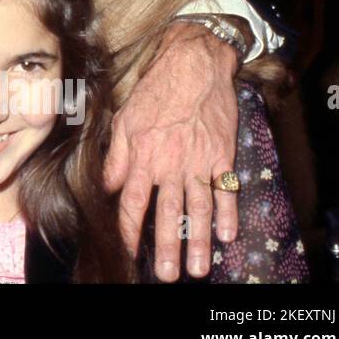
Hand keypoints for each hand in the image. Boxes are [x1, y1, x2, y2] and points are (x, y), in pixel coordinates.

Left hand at [103, 23, 239, 280]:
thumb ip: (117, 156)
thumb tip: (109, 185)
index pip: (133, 202)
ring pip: (198, 209)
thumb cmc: (156, 90)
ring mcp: (198, 161)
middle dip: (167, 247)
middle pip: (167, 213)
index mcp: (143, 156)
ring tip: (199, 268)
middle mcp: (170, 164)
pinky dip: (228, 214)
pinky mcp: (222, 154)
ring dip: (198, 241)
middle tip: (168, 275)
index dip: (129, 229)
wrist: (193, 64)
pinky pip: (225, 190)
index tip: (127, 251)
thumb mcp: (125, 118)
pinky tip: (228, 236)